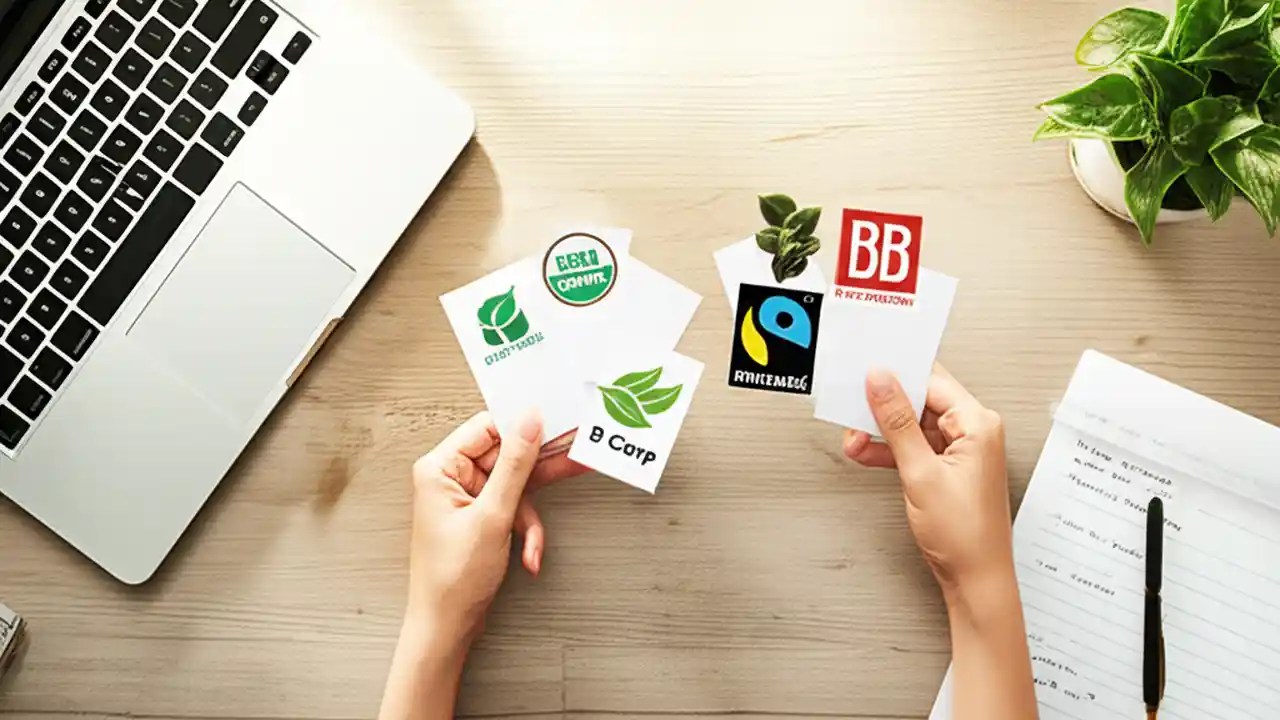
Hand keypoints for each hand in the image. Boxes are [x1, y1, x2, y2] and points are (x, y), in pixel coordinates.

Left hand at [407, 410, 586, 641]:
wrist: (446, 626)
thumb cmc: (451, 579)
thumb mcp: (491, 516)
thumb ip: (515, 465)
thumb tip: (529, 423)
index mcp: (440, 468)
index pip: (487, 428)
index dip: (522, 429)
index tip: (555, 429)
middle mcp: (451, 478)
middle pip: (507, 457)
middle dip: (536, 476)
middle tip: (572, 462)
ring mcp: (467, 498)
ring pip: (516, 487)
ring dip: (528, 517)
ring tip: (533, 541)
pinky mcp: (481, 517)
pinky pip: (513, 509)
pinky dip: (524, 531)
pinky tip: (527, 554)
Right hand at [843, 365, 1013, 595]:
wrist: (976, 579)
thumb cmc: (965, 536)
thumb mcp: (920, 473)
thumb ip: (897, 423)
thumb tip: (882, 382)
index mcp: (979, 424)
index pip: (932, 382)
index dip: (896, 377)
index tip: (866, 376)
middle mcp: (975, 431)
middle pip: (921, 400)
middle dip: (883, 407)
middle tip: (854, 410)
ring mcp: (962, 449)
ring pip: (913, 423)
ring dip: (882, 431)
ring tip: (855, 439)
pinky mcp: (949, 466)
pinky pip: (915, 445)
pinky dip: (890, 450)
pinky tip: (867, 453)